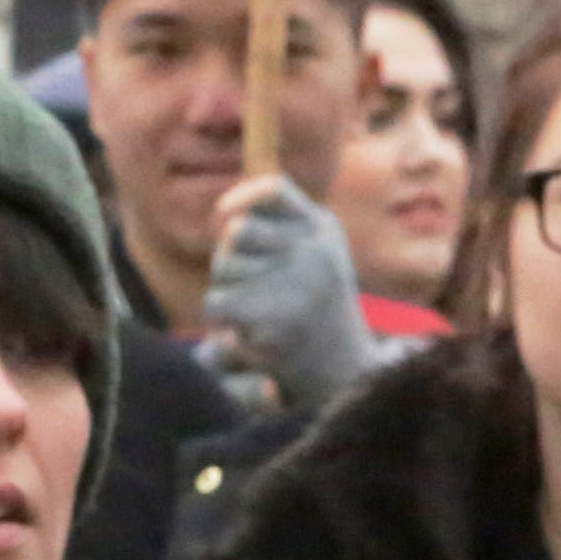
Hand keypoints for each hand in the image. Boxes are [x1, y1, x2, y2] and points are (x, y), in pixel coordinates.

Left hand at [198, 175, 376, 411]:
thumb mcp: (315, 250)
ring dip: (226, 287)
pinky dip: (223, 319)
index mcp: (322, 228)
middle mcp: (313, 250)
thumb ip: (276, 223)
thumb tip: (226, 215)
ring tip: (256, 307)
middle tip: (247, 278)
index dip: (241, 198)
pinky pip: (217, 302)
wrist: (343, 369)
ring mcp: (297, 284)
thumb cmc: (317, 303)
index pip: (273, 191)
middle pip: (237, 231)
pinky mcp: (275, 320)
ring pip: (223, 267)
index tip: (222, 215)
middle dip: (228, 254)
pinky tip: (246, 327)